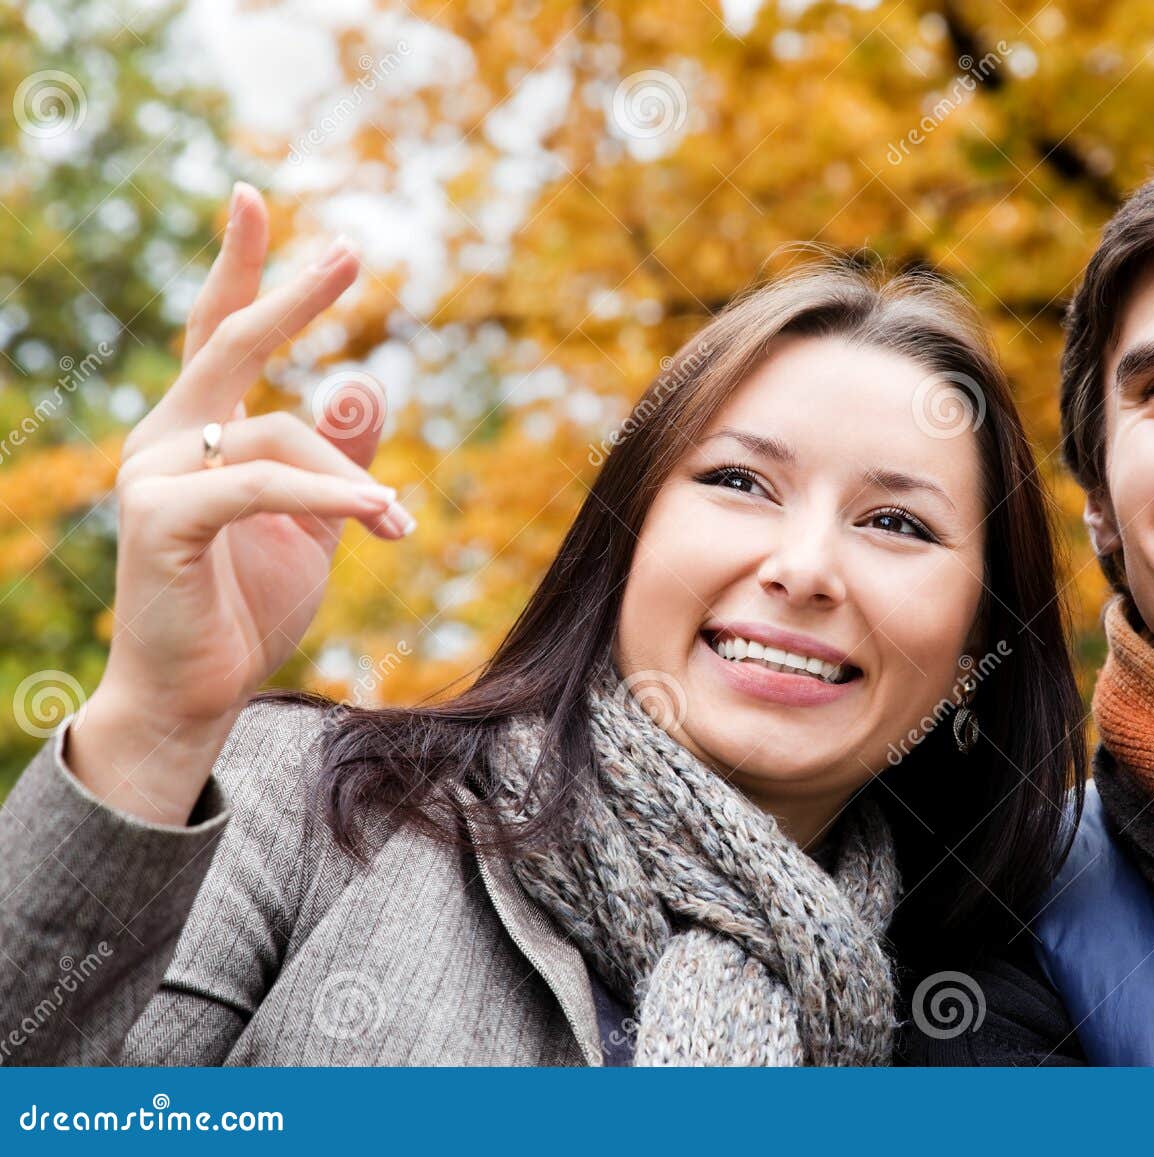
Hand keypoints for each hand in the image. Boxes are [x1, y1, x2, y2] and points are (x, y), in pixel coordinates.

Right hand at [67, 183, 411, 821]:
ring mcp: (153, 475)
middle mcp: (164, 439)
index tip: (253, 201)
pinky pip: (262, 484)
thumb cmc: (249, 607)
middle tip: (351, 249)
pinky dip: (328, 495)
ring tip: (397, 524)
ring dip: (355, 482)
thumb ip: (336, 455)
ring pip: (282, 434)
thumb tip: (363, 382)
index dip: (241, 270)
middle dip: (292, 294)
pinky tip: (380, 513)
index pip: (219, 335)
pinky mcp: (163, 519)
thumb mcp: (314, 522)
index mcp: (195, 432)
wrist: (196, 694)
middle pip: (232, 343)